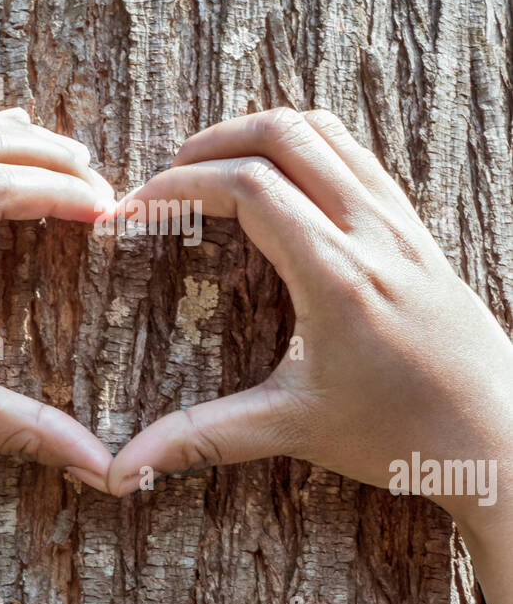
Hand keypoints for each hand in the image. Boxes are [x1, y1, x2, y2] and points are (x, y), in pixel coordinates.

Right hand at [109, 108, 512, 524]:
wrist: (497, 435)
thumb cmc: (402, 435)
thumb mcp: (296, 430)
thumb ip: (205, 438)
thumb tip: (126, 472)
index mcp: (337, 274)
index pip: (247, 186)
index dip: (179, 187)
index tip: (137, 212)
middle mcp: (372, 232)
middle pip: (283, 133)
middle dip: (212, 142)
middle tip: (169, 177)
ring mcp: (401, 223)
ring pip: (326, 131)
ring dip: (261, 134)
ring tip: (217, 169)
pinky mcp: (417, 229)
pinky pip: (358, 156)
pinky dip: (308, 146)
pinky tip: (282, 186)